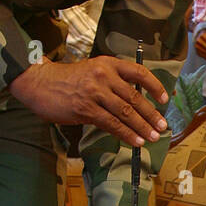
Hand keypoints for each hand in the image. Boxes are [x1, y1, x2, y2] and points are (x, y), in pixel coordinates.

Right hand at [9, 58, 167, 146]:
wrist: (40, 83)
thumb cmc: (68, 80)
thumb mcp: (93, 71)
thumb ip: (113, 82)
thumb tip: (136, 102)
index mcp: (108, 64)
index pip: (139, 72)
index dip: (154, 86)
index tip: (164, 98)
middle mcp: (104, 76)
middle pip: (135, 97)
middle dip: (151, 114)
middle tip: (163, 125)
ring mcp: (95, 92)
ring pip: (126, 112)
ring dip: (142, 127)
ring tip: (153, 136)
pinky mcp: (86, 109)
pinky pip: (112, 124)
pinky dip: (126, 134)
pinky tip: (136, 141)